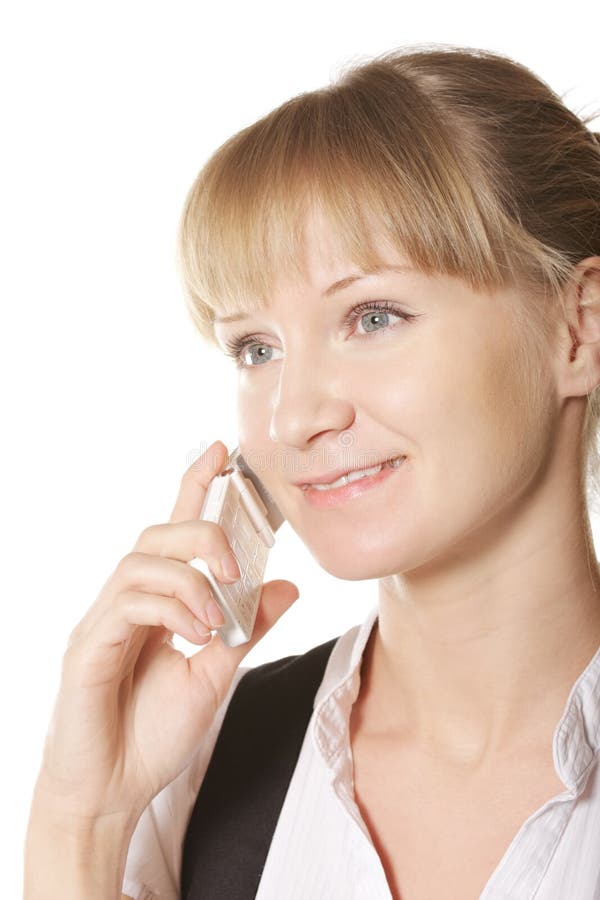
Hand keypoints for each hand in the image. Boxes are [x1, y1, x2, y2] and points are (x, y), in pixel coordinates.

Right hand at [33, 440, 298, 830]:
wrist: (111, 795)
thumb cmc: (153, 734)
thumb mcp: (215, 676)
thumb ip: (245, 629)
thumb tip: (288, 586)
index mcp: (158, 603)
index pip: (175, 531)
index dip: (194, 486)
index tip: (221, 450)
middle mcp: (126, 602)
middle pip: (158, 535)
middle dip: (202, 533)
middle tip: (239, 562)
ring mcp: (103, 622)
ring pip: (141, 562)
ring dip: (190, 579)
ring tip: (216, 617)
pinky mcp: (88, 649)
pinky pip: (127, 604)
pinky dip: (170, 608)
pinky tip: (194, 633)